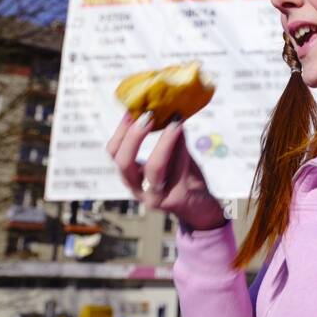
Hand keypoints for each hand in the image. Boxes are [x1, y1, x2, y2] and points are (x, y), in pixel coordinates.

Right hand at [106, 110, 226, 230]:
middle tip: (148, 116)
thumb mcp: (175, 156)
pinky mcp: (176, 199)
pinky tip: (184, 133)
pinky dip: (182, 149)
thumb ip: (171, 139)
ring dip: (164, 141)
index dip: (120, 132)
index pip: (114, 154)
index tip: (131, 111)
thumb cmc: (185, 178)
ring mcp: (156, 197)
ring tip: (174, 122)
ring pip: (154, 168)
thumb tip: (170, 109)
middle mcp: (138, 189)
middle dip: (134, 137)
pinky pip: (178, 170)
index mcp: (132, 177)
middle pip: (123, 162)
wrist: (202, 207)